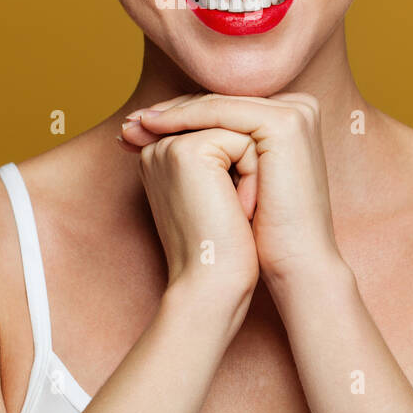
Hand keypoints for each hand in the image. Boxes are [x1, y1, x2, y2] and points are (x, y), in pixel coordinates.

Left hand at [120, 93, 342, 284]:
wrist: (294, 265)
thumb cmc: (261, 229)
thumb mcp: (230, 178)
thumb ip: (209, 145)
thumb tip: (152, 127)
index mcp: (291, 116)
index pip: (224, 108)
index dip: (179, 116)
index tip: (136, 127)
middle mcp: (299, 106)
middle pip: (220, 102)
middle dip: (170, 113)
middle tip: (128, 123)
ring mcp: (296, 111)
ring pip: (218, 104)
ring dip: (171, 113)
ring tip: (135, 126)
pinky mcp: (286, 122)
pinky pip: (223, 112)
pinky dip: (185, 118)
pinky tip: (155, 127)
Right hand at [127, 105, 260, 308]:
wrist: (213, 284)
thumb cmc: (223, 249)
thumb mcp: (221, 194)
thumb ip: (223, 159)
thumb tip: (250, 136)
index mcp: (162, 157)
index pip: (218, 130)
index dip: (242, 163)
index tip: (233, 209)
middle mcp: (160, 147)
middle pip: (230, 128)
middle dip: (246, 165)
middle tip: (234, 213)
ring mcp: (170, 146)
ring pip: (239, 131)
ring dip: (252, 171)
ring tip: (237, 212)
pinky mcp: (188, 151)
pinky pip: (243, 141)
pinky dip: (253, 177)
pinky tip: (241, 210)